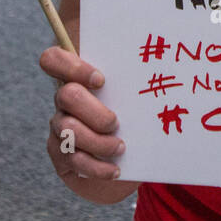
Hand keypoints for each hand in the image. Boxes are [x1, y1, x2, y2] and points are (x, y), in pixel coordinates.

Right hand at [39, 32, 137, 204]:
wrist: (124, 154)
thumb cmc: (132, 111)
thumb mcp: (132, 91)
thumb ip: (136, 74)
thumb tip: (167, 50)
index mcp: (76, 77)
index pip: (53, 60)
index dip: (72, 67)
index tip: (102, 80)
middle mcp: (63, 99)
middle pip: (66, 95)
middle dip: (95, 111)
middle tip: (116, 122)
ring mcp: (59, 127)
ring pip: (68, 130)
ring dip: (98, 142)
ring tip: (120, 147)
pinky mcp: (61, 155)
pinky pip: (74, 160)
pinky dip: (97, 167)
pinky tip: (115, 169)